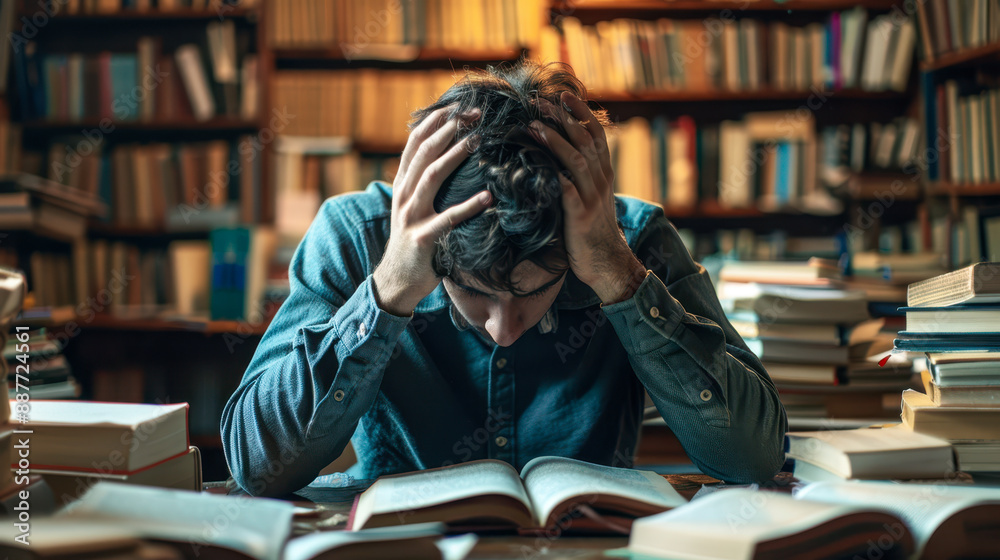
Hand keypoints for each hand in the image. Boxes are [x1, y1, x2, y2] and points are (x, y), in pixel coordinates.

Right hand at [372, 106, 490, 315]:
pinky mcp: (421, 239)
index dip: (435, 121)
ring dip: (455, 155)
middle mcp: (403, 195)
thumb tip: (450, 155)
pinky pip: (447, 219)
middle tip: (475, 114)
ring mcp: (410, 216)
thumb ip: (425, 183)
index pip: (415, 143)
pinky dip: (468, 207)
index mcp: (402, 184)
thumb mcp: (414, 206)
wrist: (396, 280)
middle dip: (449, 129)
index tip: (458, 106)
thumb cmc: (414, 241)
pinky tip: (488, 197)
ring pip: (431, 176)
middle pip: (424, 152)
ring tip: (479, 140)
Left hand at [531, 92, 645, 304]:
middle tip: (539, 101)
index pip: (595, 132)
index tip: (562, 94)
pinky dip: (557, 178)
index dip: (580, 111)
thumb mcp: (591, 194)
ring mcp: (593, 197)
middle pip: (585, 139)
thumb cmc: (590, 227)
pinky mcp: (581, 216)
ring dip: (554, 141)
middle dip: (562, 118)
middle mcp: (601, 179)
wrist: (606, 262)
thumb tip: (558, 151)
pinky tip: (541, 167)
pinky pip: (569, 192)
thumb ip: (579, 173)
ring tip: (533, 126)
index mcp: (604, 171)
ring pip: (577, 160)